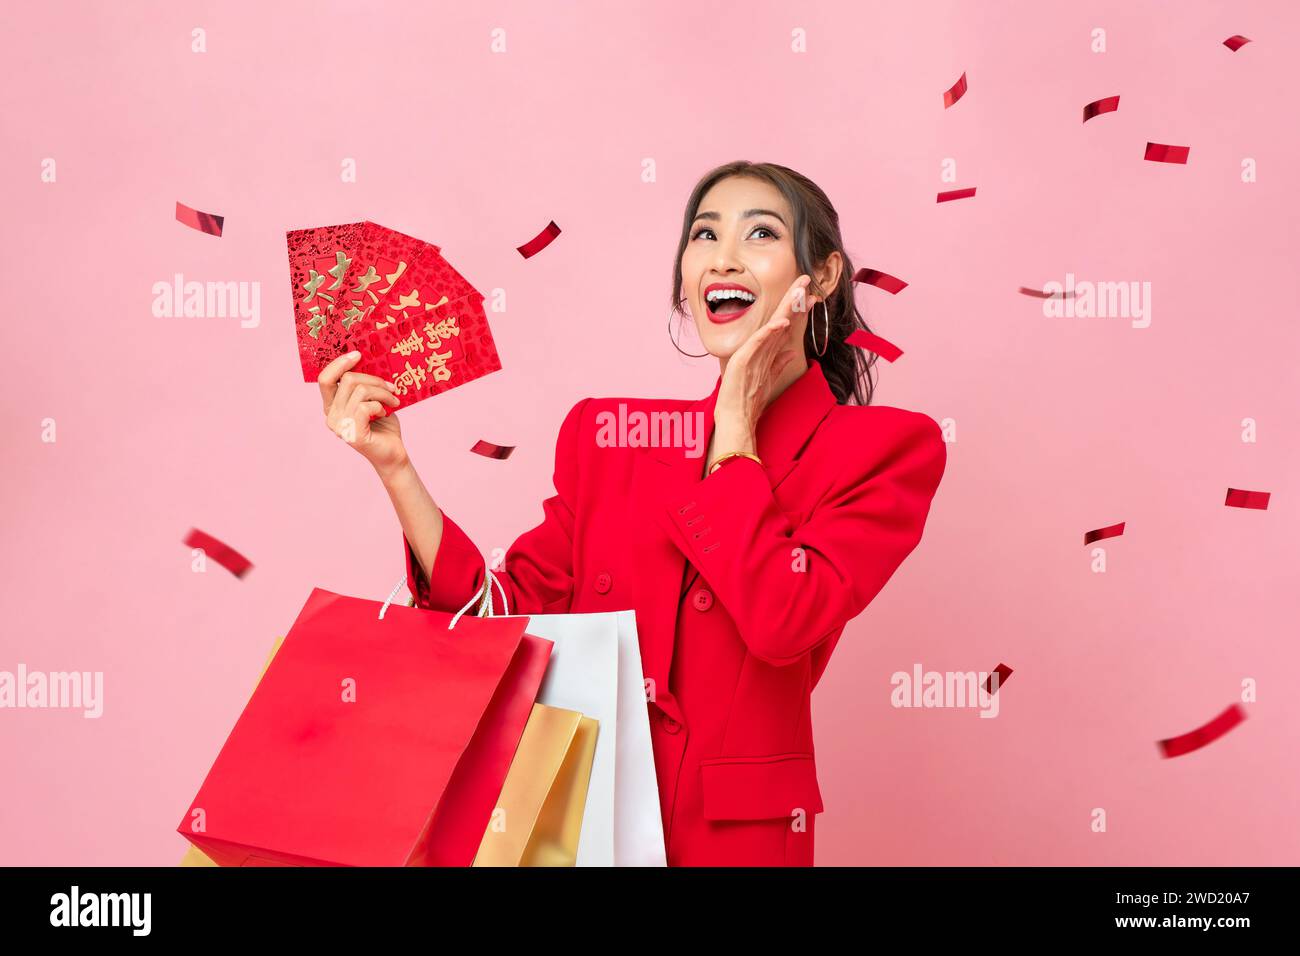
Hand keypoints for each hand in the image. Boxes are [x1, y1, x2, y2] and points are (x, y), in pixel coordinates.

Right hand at [318, 351, 405, 475]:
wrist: (393, 454)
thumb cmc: (384, 426)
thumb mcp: (372, 400)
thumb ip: (364, 385)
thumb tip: (369, 361)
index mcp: (332, 406)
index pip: (325, 379)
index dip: (339, 363)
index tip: (358, 354)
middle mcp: (331, 416)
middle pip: (347, 380)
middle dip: (374, 379)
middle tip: (391, 387)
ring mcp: (340, 426)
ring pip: (361, 391)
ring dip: (382, 392)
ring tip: (393, 400)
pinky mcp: (352, 434)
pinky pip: (365, 406)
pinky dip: (380, 405)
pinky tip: (385, 413)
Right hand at [714, 274, 813, 435]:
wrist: (733, 416)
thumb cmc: (745, 399)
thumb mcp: (767, 379)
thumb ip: (778, 364)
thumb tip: (791, 352)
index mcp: (765, 351)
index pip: (784, 326)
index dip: (797, 311)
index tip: (810, 298)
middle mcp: (758, 349)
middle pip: (779, 319)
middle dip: (793, 299)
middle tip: (805, 280)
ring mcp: (750, 353)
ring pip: (771, 326)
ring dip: (786, 309)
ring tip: (798, 292)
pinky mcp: (742, 360)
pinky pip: (759, 343)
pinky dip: (770, 332)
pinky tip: (782, 322)